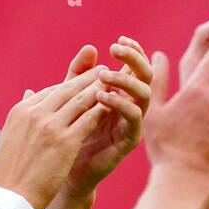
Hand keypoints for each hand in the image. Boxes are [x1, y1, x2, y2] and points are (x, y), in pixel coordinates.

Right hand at [0, 64, 112, 208]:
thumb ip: (25, 114)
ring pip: (80, 100)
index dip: (71, 84)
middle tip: (104, 71)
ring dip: (99, 90)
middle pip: (67, 89)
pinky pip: (88, 119)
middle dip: (87, 78)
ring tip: (114, 84)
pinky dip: (102, 109)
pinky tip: (114, 106)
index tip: (85, 80)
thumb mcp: (11, 135)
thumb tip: (29, 93)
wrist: (11, 197)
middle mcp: (35, 113)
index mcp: (22, 110)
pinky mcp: (65, 141)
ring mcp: (50, 126)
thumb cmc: (12, 171)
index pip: (51, 91)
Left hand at [57, 38, 151, 204]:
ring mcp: (132, 123)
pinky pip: (134, 118)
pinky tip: (101, 97)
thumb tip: (89, 48)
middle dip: (134, 59)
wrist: (62, 168)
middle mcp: (131, 105)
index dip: (133, 52)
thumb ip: (78, 75)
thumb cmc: (67, 132)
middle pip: (146, 76)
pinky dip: (120, 104)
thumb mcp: (71, 98)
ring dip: (125, 80)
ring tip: (103, 75)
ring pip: (143, 95)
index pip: (135, 67)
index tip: (120, 40)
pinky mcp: (129, 140)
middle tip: (116, 48)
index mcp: (121, 93)